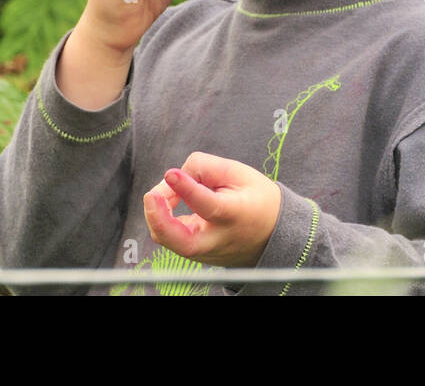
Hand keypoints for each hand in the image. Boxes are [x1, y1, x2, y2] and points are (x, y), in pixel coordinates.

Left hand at [143, 152, 282, 267]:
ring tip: (167, 191)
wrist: (272, 232)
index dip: (187, 189)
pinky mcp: (195, 255)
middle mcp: (218, 239)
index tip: (171, 174)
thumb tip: (173, 176)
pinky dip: (163, 218)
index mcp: (235, 214)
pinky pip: (170, 238)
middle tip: (152, 195)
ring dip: (158, 213)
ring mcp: (205, 252)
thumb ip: (205, 168)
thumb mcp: (239, 173)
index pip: (207, 205)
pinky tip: (169, 202)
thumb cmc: (256, 198)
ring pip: (168, 240)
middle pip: (181, 241)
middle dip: (158, 218)